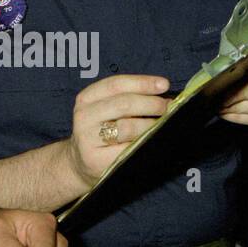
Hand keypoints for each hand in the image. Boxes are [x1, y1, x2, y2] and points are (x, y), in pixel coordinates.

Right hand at [63, 74, 169, 188]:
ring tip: (162, 124)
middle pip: (124, 104)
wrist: (81, 163)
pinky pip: (128, 149)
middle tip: (167, 107)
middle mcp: (84, 116)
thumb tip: (163, 93)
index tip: (164, 84)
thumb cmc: (102, 132)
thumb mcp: (106, 110)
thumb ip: (128, 98)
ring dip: (150, 124)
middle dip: (151, 104)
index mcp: (86, 99)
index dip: (142, 83)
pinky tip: (152, 141)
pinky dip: (144, 143)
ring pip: (127, 127)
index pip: (116, 84)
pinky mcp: (96, 160)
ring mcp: (88, 139)